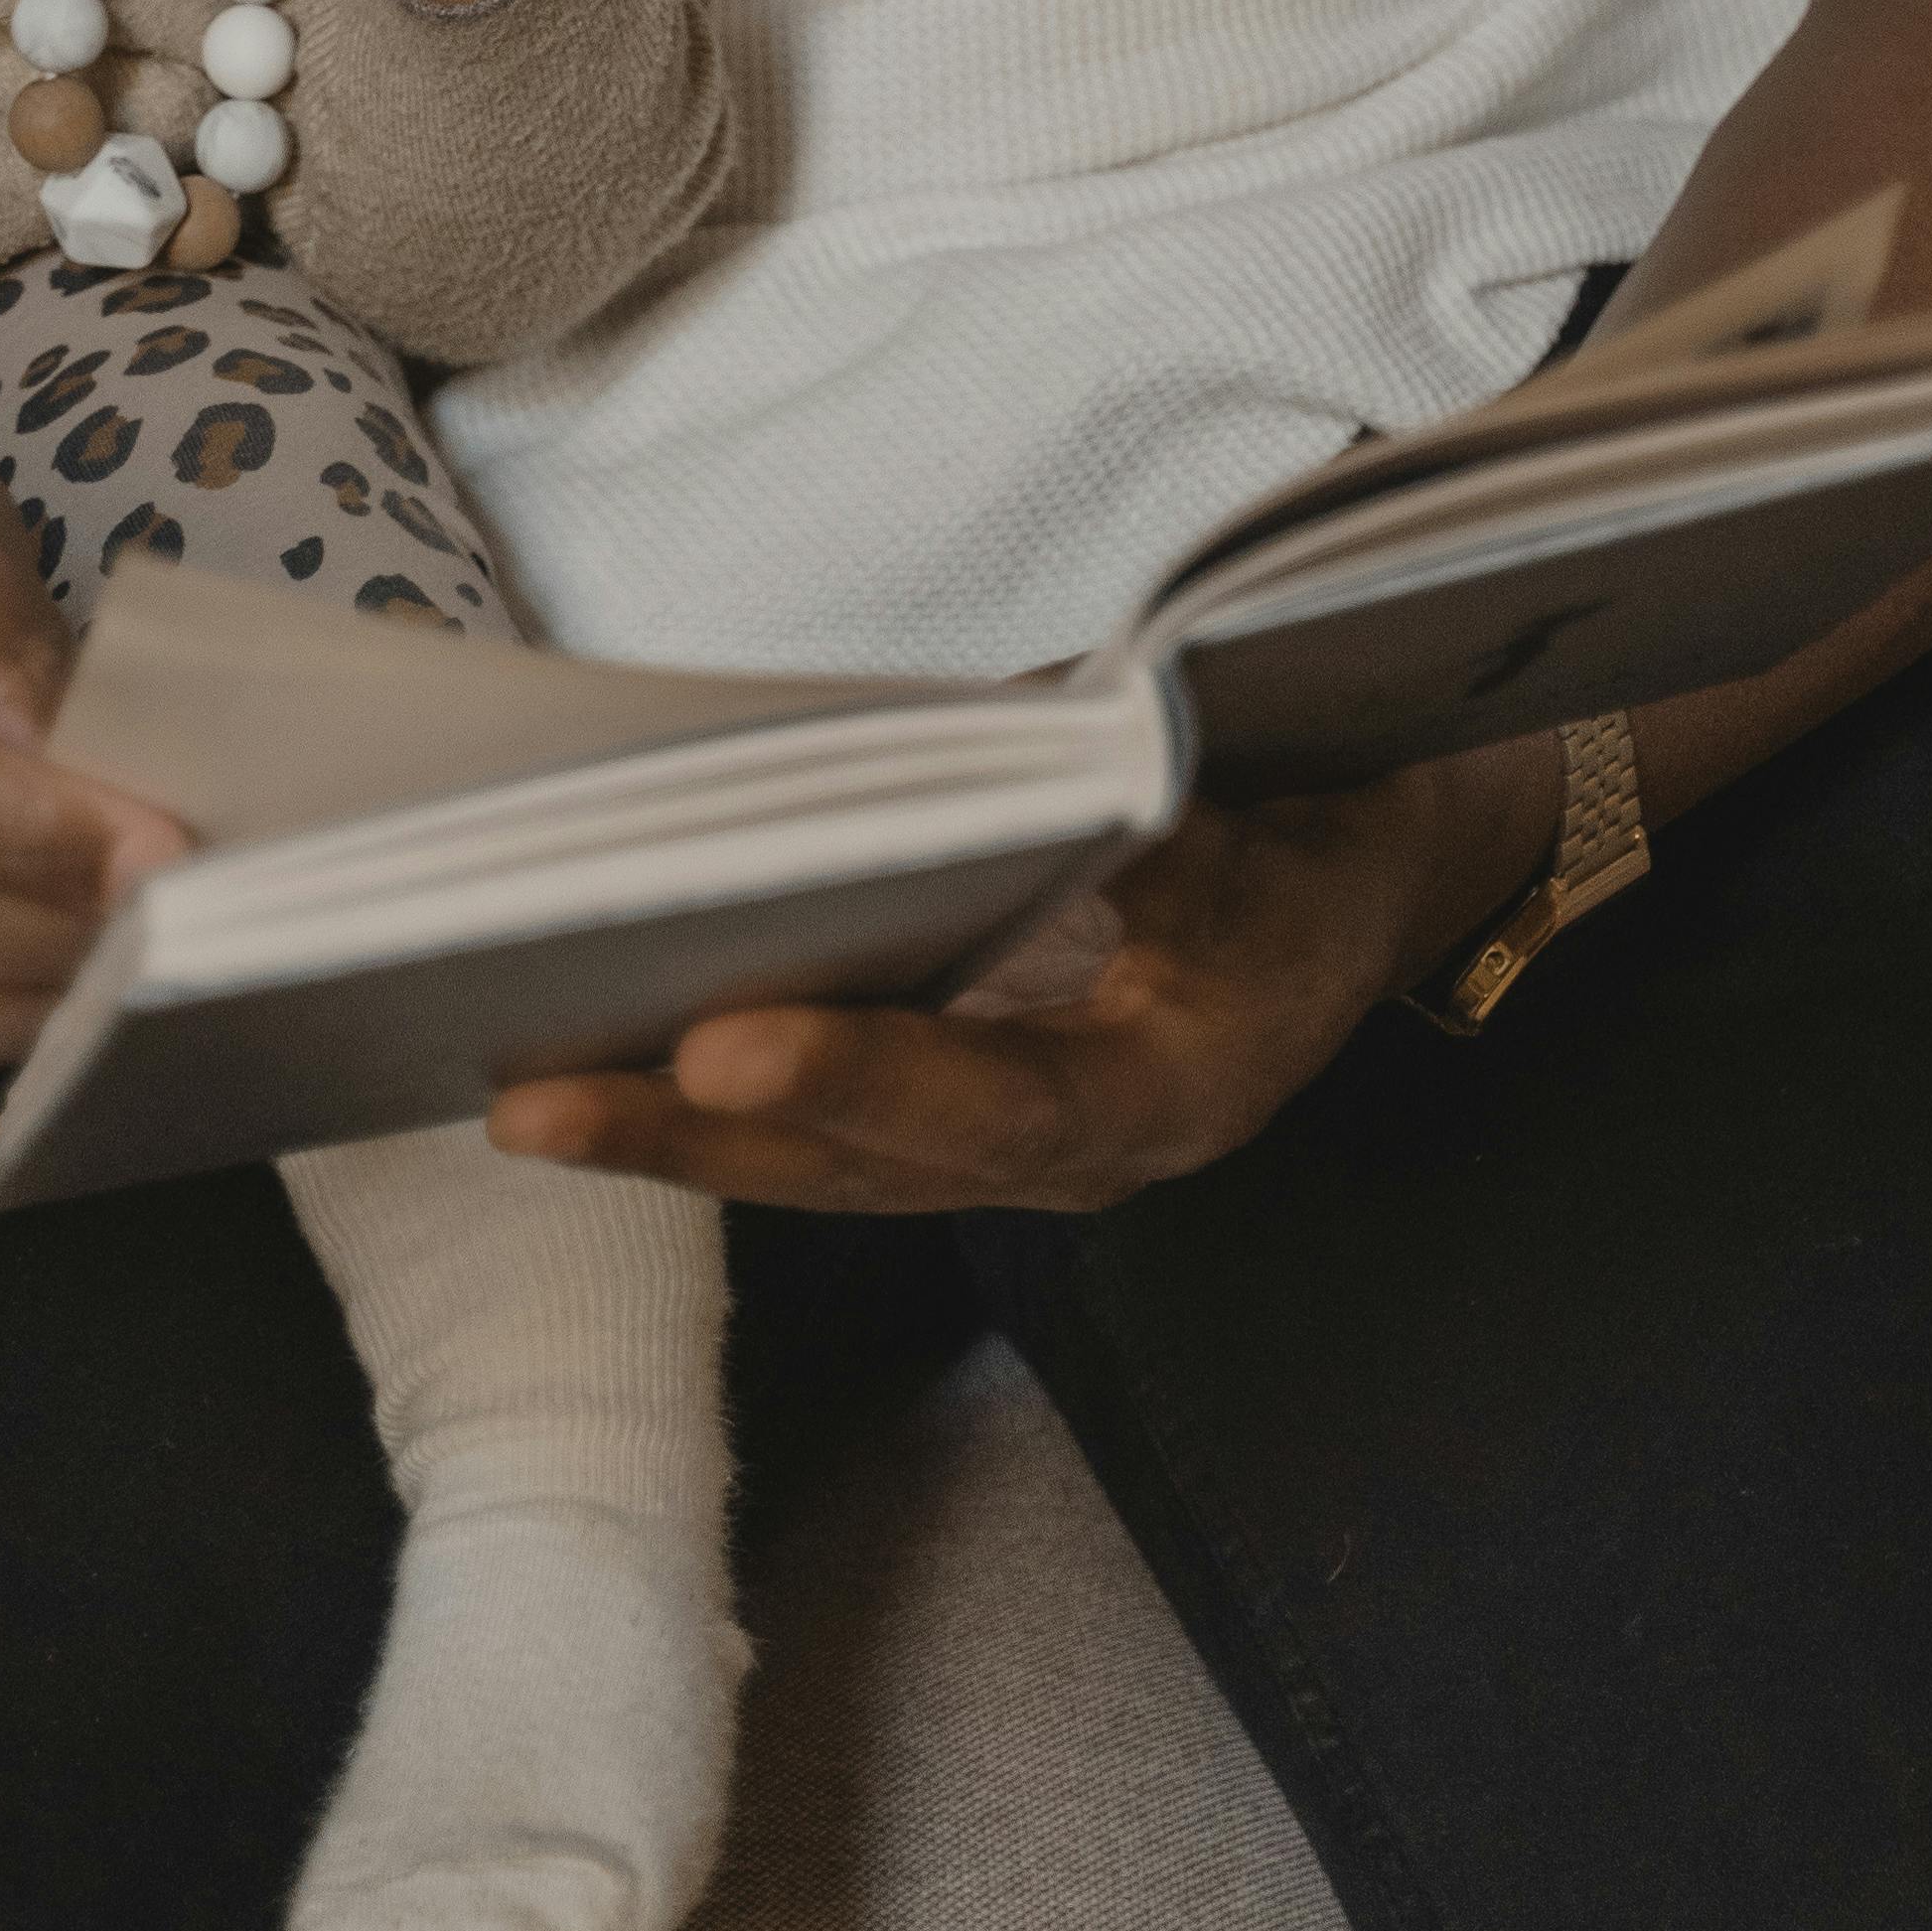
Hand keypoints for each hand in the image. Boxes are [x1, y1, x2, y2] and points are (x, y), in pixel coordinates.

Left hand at [485, 737, 1562, 1216]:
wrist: (1404, 846)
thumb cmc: (1327, 786)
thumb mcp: (1261, 783)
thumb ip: (1121, 790)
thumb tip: (969, 761)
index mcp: (1200, 1066)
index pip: (1013, 1099)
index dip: (871, 1078)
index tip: (725, 1047)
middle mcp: (1114, 1140)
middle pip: (887, 1167)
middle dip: (705, 1139)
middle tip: (539, 1103)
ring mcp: (1051, 1143)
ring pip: (849, 1169)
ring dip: (686, 1141)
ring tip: (528, 1099)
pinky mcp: (1003, 1115)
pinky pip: (855, 1135)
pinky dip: (734, 1115)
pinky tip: (612, 1074)